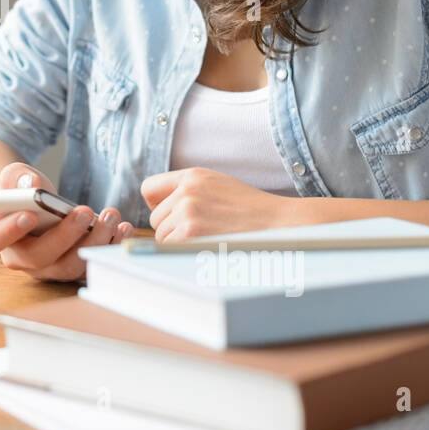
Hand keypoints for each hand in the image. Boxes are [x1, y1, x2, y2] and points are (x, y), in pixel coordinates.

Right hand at [0, 162, 134, 281]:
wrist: (35, 205)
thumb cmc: (22, 191)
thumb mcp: (15, 177)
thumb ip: (15, 178)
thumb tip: (31, 185)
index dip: (10, 230)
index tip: (31, 214)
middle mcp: (19, 259)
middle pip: (39, 258)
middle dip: (66, 236)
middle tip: (86, 211)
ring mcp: (47, 268)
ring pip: (70, 267)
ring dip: (94, 242)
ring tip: (111, 216)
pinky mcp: (71, 269)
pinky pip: (91, 266)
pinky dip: (109, 248)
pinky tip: (123, 228)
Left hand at [141, 167, 296, 241]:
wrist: (280, 225)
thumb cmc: (249, 210)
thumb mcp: (217, 186)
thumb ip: (186, 190)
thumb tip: (154, 210)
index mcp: (193, 176)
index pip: (148, 188)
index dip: (157, 204)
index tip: (171, 214)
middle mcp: (186, 190)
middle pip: (155, 217)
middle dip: (171, 228)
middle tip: (202, 231)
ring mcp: (187, 212)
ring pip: (161, 236)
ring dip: (179, 243)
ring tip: (209, 239)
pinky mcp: (190, 234)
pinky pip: (169, 249)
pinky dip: (184, 253)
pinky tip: (207, 248)